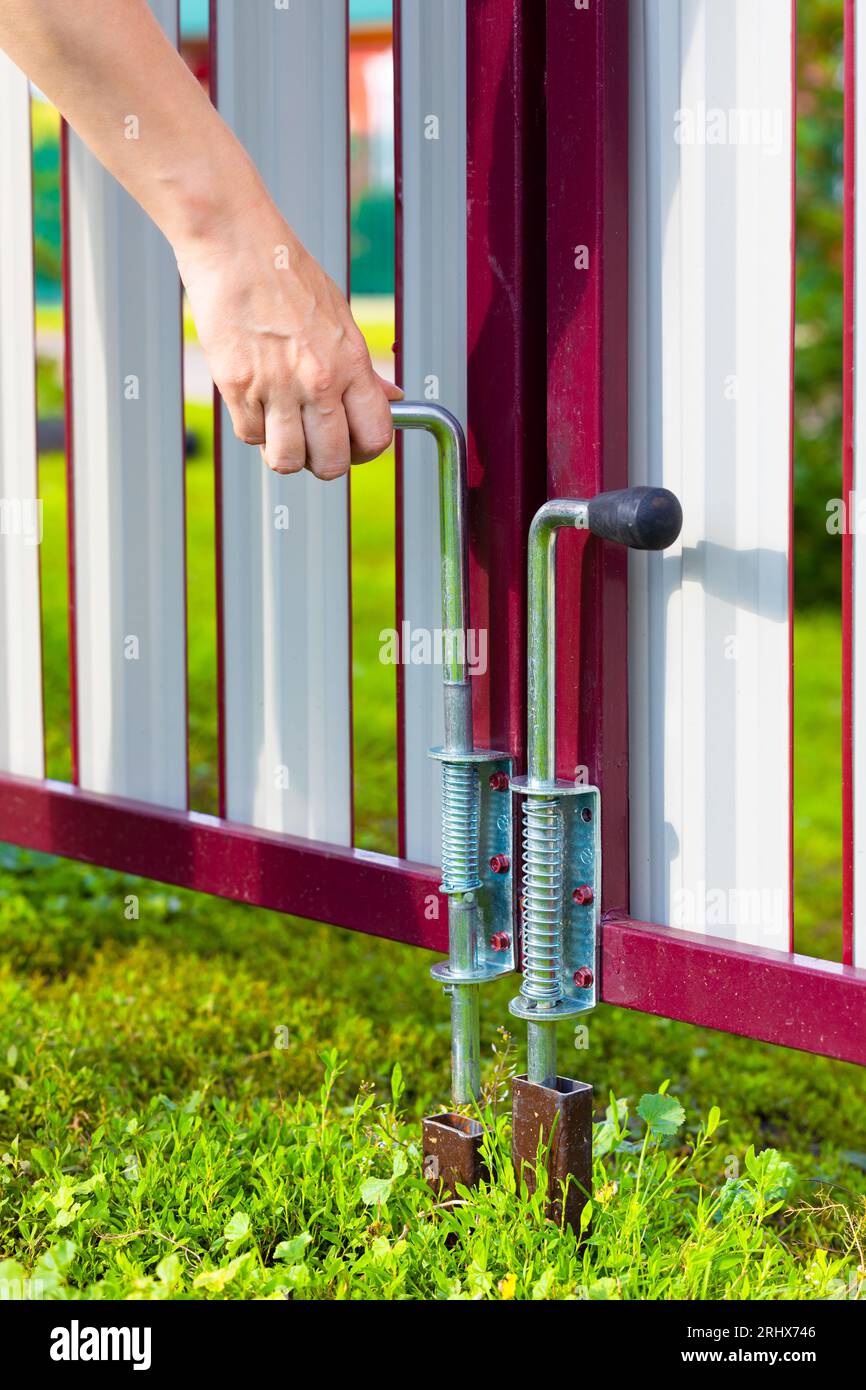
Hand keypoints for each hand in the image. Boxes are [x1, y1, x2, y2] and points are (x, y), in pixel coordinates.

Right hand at [175, 194, 401, 479]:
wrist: (235, 243)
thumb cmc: (286, 274)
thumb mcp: (340, 318)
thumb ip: (363, 368)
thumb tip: (390, 398)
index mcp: (351, 362)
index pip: (375, 436)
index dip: (365, 452)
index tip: (353, 446)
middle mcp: (318, 380)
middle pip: (332, 463)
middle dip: (324, 462)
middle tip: (314, 443)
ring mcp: (276, 386)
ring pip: (287, 461)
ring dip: (285, 453)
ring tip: (282, 428)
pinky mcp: (236, 386)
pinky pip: (250, 435)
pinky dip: (253, 428)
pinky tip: (256, 401)